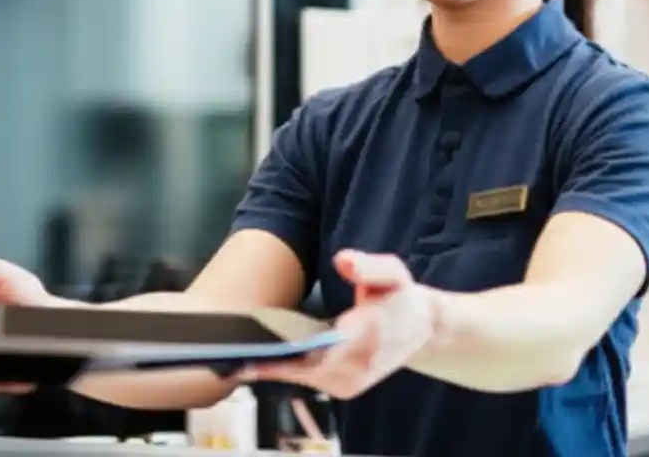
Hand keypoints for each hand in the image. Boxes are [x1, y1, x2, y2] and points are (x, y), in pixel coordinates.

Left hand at [244, 250, 433, 399]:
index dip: (283, 343)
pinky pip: (305, 380)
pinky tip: (255, 356)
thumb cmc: (399, 297)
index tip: (252, 335)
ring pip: (300, 375)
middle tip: (227, 340)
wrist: (421, 330)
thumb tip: (343, 260)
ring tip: (235, 345)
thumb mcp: (394, 272)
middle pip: (301, 365)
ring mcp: (350, 383)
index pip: (319, 345)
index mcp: (368, 334)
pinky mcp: (343, 389)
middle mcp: (358, 365)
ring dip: (269, 363)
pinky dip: (281, 369)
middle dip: (266, 354)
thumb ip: (369, 266)